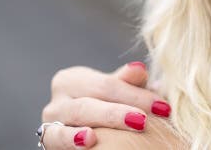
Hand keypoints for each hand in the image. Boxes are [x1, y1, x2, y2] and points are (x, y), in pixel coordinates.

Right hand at [39, 62, 171, 147]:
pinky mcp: (47, 139)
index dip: (136, 95)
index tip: (163, 107)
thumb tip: (139, 68)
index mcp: (74, 79)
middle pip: (92, 100)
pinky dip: (72, 139)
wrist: (83, 132)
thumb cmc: (105, 108)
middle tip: (146, 120)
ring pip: (76, 116)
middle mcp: (58, 97)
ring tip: (126, 124)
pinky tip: (90, 141)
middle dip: (122, 110)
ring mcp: (50, 119)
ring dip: (105, 120)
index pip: (108, 84)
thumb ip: (127, 82)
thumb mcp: (117, 94)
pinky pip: (57, 138)